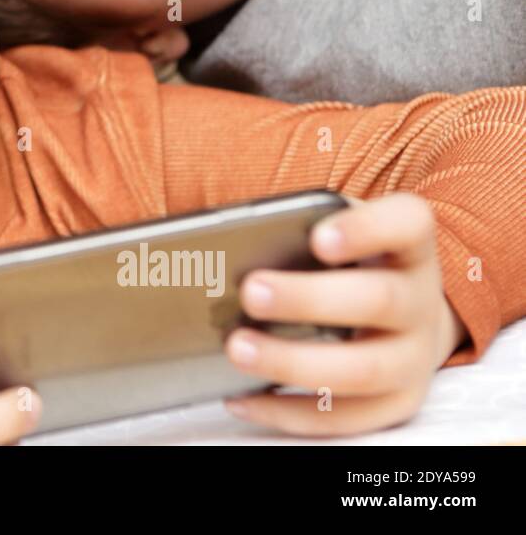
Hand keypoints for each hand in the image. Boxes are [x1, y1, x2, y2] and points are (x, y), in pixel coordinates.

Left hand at [221, 193, 466, 435]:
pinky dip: (288, 412)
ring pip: (363, 370)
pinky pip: (345, 419)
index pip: (408, 225)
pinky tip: (242, 398)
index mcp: (410, 245)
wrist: (405, 312)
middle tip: (250, 292)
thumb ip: (295, 232)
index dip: (366, 230)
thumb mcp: (332, 232)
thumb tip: (222, 250)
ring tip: (237, 349)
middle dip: (309, 299)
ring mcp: (416, 358)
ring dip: (293, 362)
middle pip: (379, 300)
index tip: (318, 237)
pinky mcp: (398, 403)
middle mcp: (421, 301)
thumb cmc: (350, 262)